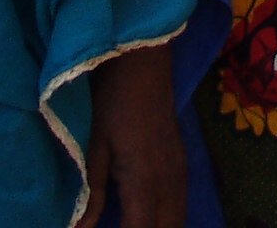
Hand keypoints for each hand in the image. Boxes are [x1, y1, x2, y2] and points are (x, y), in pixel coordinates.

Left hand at [75, 45, 185, 227]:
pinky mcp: (183, 162)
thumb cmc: (113, 104)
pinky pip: (182, 203)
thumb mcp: (95, 149)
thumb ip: (93, 196)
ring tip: (134, 223)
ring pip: (178, 219)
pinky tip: (153, 217)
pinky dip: (169, 218)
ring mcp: (180, 171)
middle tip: (122, 227)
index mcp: (144, 181)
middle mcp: (168, 182)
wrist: (143, 65)